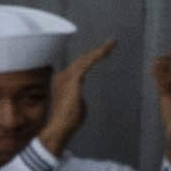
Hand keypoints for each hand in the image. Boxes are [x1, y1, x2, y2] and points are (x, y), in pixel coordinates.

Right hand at [38, 39, 103, 156]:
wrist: (60, 127)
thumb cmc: (68, 120)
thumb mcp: (75, 104)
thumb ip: (77, 96)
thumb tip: (79, 96)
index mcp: (64, 81)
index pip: (79, 65)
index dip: (91, 57)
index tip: (103, 51)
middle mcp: (63, 77)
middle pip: (82, 59)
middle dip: (97, 51)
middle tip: (111, 43)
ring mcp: (67, 78)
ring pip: (84, 60)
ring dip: (99, 51)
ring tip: (111, 44)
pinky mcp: (73, 81)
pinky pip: (85, 65)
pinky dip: (95, 57)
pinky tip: (104, 51)